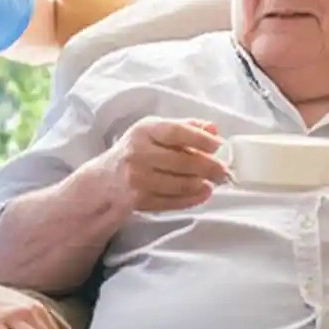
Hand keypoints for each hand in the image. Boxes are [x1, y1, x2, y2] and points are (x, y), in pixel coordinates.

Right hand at [89, 117, 229, 214]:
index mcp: (144, 131)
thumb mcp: (153, 130)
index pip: (175, 132)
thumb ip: (184, 127)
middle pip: (181, 162)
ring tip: (214, 181)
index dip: (200, 138)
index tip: (218, 145)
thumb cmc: (134, 150)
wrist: (104, 180)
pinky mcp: (139, 200)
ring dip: (201, 184)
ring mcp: (138, 179)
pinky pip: (172, 201)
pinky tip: (203, 193)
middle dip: (209, 167)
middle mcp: (138, 154)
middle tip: (224, 170)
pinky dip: (192, 199)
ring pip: (179, 184)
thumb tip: (213, 128)